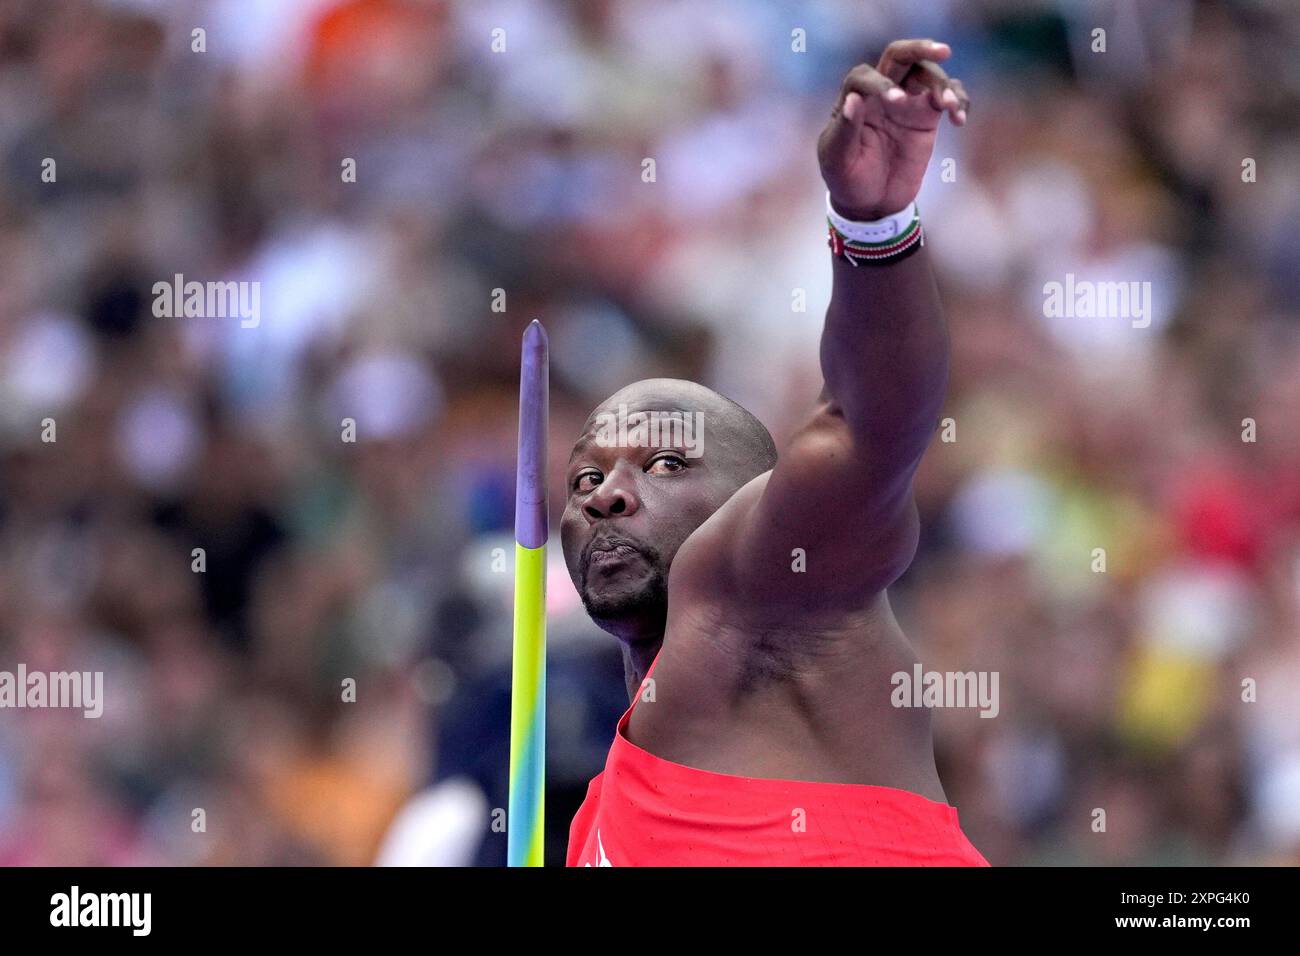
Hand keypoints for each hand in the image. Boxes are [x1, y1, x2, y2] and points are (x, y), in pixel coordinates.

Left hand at [817, 39, 968, 221]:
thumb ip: (844, 130)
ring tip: (949, 107)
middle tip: (943, 51)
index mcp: (854, 99)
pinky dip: (958, 101)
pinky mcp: (927, 117)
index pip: (867, 76)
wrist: (870, 203)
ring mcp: (907, 103)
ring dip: (943, 84)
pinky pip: (947, 97)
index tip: (895, 101)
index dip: (881, 83)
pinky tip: (959, 119)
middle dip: (921, 49)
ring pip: (928, 75)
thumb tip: (854, 99)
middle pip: (901, 57)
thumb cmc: (846, 179)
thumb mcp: (837, 160)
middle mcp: (881, 93)